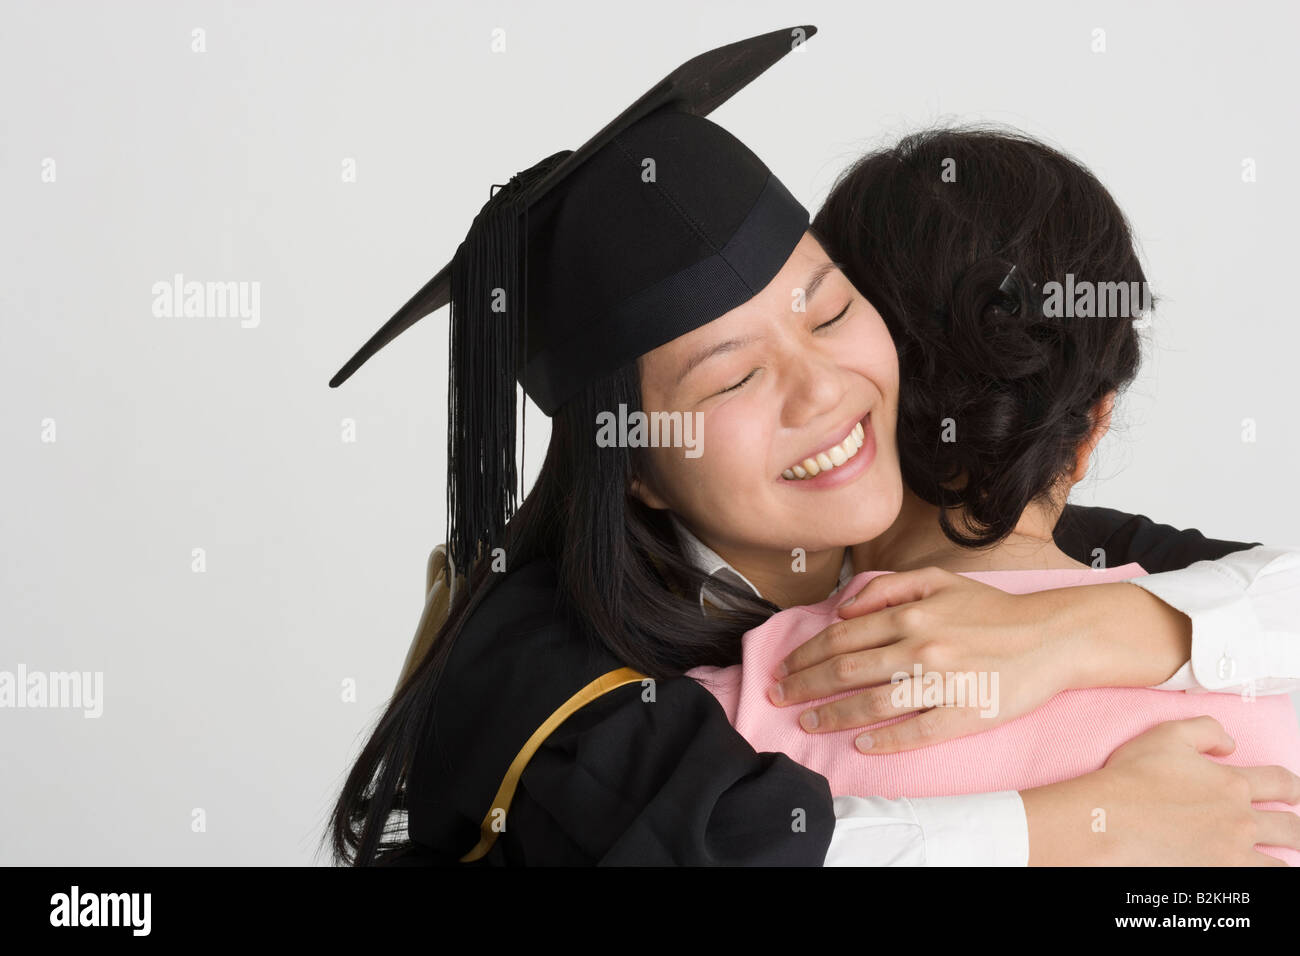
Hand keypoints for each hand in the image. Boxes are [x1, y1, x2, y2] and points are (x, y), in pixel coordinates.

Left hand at [768, 567, 1087, 750]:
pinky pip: (917, 732)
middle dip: (804, 686)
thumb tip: (842, 608)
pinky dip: (884, 739)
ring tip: (806, 723)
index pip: (841, 637)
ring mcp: (943, 682)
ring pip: (872, 702)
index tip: (783, 669)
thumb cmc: (992, 610)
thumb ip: (888, 588)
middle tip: (777, 698)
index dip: (805, 655)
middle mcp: (921, 647)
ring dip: (831, 715)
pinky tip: (861, 745)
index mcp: (911, 614)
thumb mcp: (940, 580)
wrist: (1052, 636)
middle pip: (846, 670)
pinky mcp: (967, 714)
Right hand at [1021, 716, 1299, 864]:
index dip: (1292, 787)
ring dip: (1284, 859)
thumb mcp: (1167, 735)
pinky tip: (1257, 871)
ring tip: (1283, 860)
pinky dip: (1262, 874)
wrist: (1111, 819)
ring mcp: (1232, 851)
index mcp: (1232, 783)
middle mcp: (1240, 819)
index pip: (1281, 783)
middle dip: (1297, 829)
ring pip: (1279, 861)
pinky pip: (1258, 879)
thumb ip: (1205, 730)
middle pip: (1290, 827)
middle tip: (1297, 831)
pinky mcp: (1221, 874)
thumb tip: (1230, 743)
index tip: (1294, 793)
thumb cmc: (1132, 779)